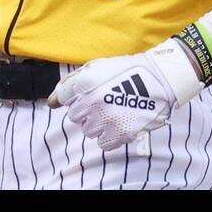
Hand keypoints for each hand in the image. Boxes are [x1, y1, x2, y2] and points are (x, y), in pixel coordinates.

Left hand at [47, 39, 204, 151]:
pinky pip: (103, 143)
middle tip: (104, 102)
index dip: (73, 97)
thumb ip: (71, 84)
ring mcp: (107, 118)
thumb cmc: (125, 72)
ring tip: (113, 111)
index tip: (84, 96)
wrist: (160, 80)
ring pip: (88, 130)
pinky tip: (118, 123)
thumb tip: (51, 103)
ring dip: (97, 124)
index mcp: (86, 81)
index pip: (62, 96)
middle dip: (86, 110)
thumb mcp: (96, 67)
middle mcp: (94, 100)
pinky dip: (109, 136)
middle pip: (75, 116)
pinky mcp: (120, 133)